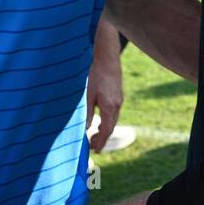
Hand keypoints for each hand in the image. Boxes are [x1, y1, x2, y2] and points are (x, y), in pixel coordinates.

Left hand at [86, 22, 122, 152]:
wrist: (106, 54)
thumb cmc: (94, 72)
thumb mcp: (86, 93)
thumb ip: (85, 112)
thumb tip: (84, 128)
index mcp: (109, 105)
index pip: (106, 130)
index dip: (100, 141)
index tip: (95, 150)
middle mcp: (117, 104)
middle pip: (111, 126)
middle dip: (102, 137)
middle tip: (93, 146)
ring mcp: (119, 98)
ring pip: (113, 118)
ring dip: (104, 128)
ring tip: (94, 135)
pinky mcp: (118, 92)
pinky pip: (113, 111)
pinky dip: (107, 119)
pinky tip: (99, 118)